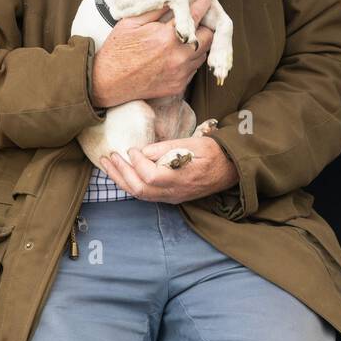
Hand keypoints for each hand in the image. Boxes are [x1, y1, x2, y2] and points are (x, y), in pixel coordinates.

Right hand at [90, 0, 213, 107]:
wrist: (108, 82)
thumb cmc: (117, 51)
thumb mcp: (131, 23)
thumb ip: (155, 10)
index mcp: (166, 37)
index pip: (195, 16)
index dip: (203, 5)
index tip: (206, 0)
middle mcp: (177, 56)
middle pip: (208, 37)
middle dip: (204, 27)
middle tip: (197, 22)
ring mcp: (180, 73)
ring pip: (204, 54)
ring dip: (199, 45)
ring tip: (187, 39)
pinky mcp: (179, 85)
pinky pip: (194, 70)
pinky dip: (191, 61)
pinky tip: (178, 55)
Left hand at [99, 134, 238, 203]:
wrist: (232, 169)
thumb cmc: (215, 152)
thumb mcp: (195, 143)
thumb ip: (168, 148)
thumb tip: (143, 151)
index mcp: (183, 177)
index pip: (151, 176)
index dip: (137, 163)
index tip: (132, 149)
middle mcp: (175, 192)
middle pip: (140, 189)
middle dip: (121, 173)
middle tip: (110, 157)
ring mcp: (173, 197)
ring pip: (140, 195)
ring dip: (121, 180)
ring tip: (109, 165)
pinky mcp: (172, 198)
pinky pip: (146, 195)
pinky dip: (131, 185)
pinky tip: (123, 174)